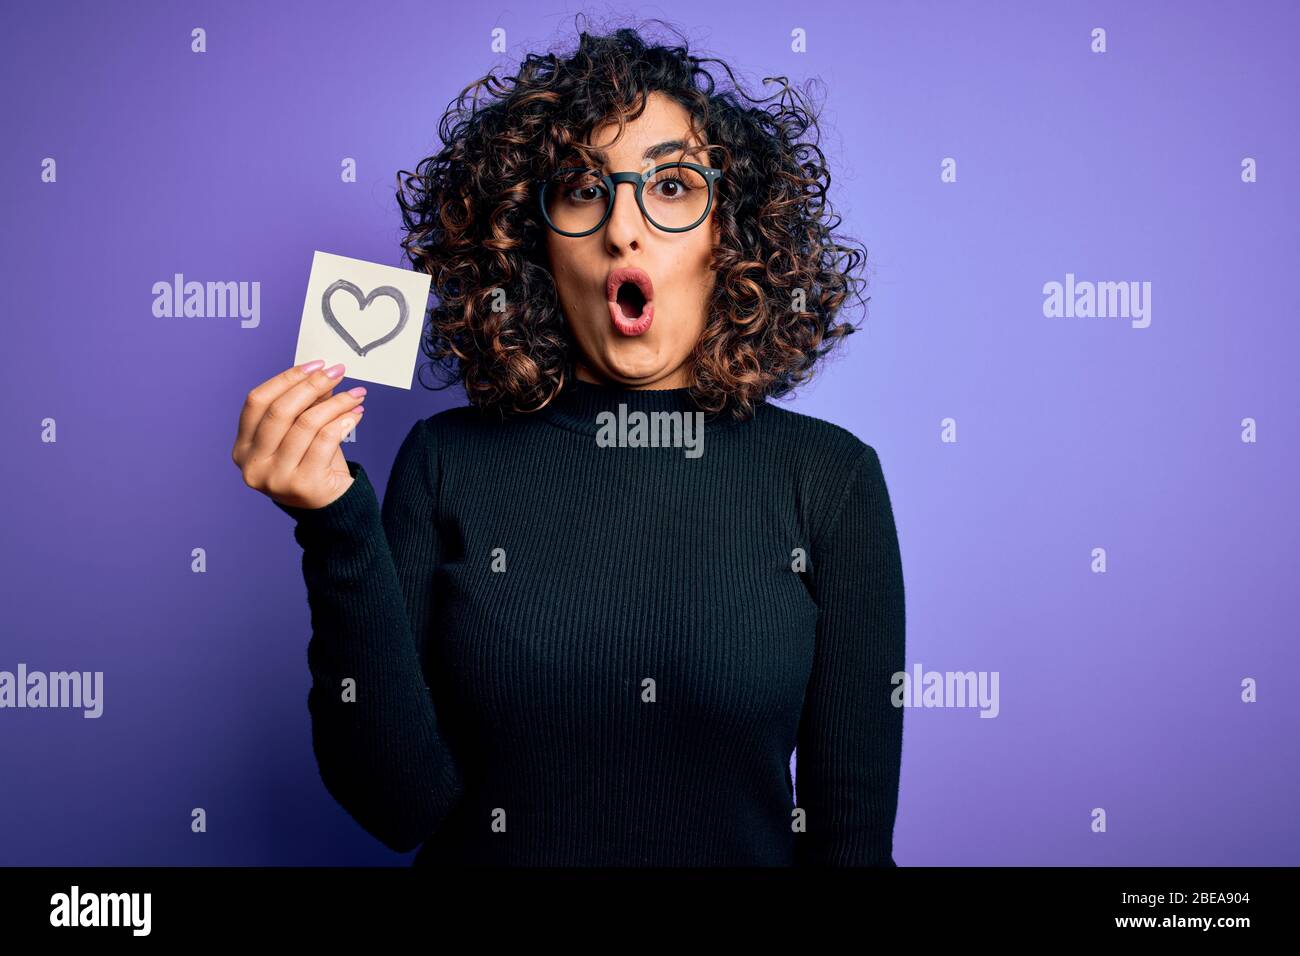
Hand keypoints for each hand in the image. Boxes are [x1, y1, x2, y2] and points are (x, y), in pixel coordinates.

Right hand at [232, 360, 366, 509]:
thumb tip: (322, 374)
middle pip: (280, 411)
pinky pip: (325, 441)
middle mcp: (252, 464)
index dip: (286, 379)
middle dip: (312, 386)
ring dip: (336, 403)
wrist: (331, 508)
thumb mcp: (302, 433)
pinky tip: (356, 414)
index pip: (257, 401)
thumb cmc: (313, 465)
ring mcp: (274, 478)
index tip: (315, 365)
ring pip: (306, 424)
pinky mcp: (302, 486)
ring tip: (356, 394)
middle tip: (338, 373)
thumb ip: (305, 406)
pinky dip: (343, 422)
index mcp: (243, 447)